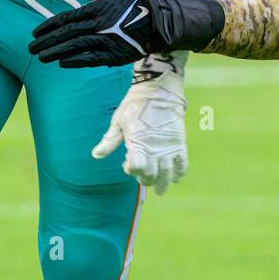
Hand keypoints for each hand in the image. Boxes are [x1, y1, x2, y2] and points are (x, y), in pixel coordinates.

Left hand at [28, 0, 222, 67]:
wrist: (157, 22)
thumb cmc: (134, 3)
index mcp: (95, 9)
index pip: (65, 19)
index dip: (48, 26)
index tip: (35, 33)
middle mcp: (96, 25)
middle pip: (64, 35)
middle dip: (45, 42)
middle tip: (30, 49)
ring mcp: (103, 40)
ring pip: (73, 48)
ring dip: (55, 53)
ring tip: (41, 57)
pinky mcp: (112, 54)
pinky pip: (89, 59)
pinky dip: (74, 61)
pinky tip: (62, 62)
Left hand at [93, 55, 187, 194]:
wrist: (159, 89)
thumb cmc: (135, 104)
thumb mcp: (118, 120)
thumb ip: (109, 140)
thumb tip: (95, 155)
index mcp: (137, 142)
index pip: (135, 168)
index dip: (131, 170)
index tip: (127, 166)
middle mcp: (154, 148)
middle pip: (151, 174)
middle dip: (146, 180)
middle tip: (143, 180)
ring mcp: (168, 146)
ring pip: (167, 173)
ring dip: (163, 183)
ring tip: (161, 190)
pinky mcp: (180, 142)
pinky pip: (183, 163)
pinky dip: (179, 172)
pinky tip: (175, 178)